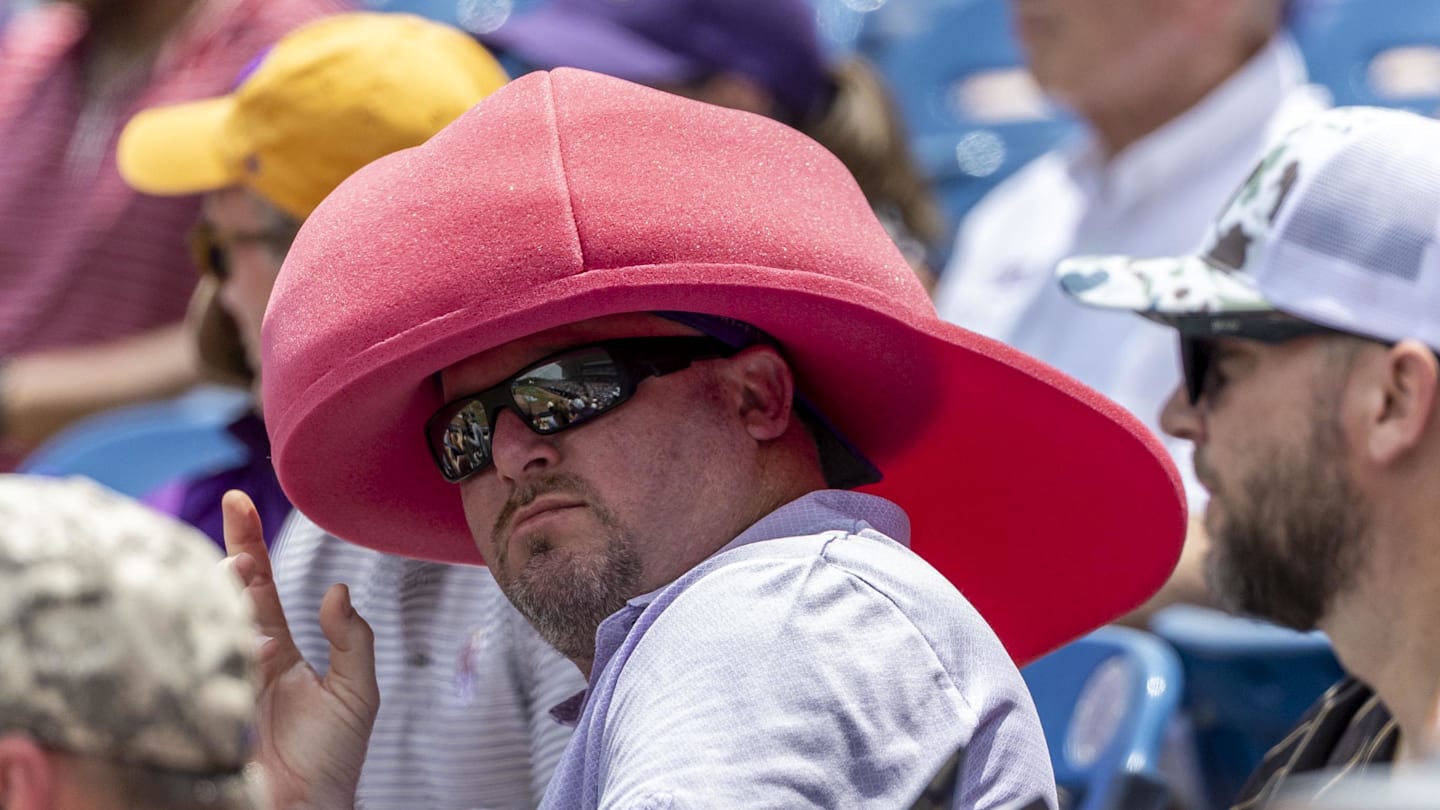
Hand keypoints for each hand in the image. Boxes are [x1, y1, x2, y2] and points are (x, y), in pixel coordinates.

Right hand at [223, 490, 377, 809]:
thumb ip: (353, 639)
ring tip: (241, 573)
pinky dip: (226, 651)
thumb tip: (338, 589)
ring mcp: (221, 681)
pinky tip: (254, 648)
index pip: (259, 587)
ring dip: (225, 597)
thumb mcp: (357, 692)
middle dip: (229, 560)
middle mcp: (242, 659)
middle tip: (236, 535)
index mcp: (276, 651)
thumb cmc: (332, 760)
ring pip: (209, 623)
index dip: (248, 544)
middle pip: (228, 596)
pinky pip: (202, 668)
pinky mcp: (206, 710)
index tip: (237, 502)